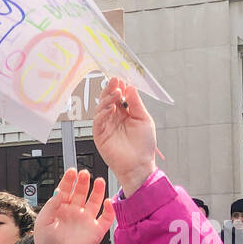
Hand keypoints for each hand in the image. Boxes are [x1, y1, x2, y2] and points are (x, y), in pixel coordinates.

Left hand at [33, 168, 114, 243]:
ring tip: (97, 180)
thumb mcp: (42, 223)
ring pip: (95, 201)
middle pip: (81, 192)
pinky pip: (107, 217)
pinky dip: (110, 209)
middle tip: (84, 173)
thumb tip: (59, 191)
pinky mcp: (97, 230)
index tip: (71, 171)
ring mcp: (86, 220)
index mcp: (60, 210)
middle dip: (82, 182)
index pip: (65, 190)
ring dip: (97, 190)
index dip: (68, 180)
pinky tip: (107, 201)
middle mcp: (74, 213)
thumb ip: (51, 206)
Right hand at [93, 77, 158, 194]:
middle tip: (115, 81)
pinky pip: (98, 121)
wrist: (139, 165)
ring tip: (116, 93)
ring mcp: (106, 126)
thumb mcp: (144, 119)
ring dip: (107, 99)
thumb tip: (130, 87)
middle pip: (108, 100)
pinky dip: (103, 113)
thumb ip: (136, 103)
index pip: (119, 97)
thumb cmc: (143, 146)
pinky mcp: (100, 135)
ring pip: (101, 108)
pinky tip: (111, 108)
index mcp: (125, 114)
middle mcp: (114, 118)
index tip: (122, 78)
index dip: (119, 87)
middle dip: (110, 89)